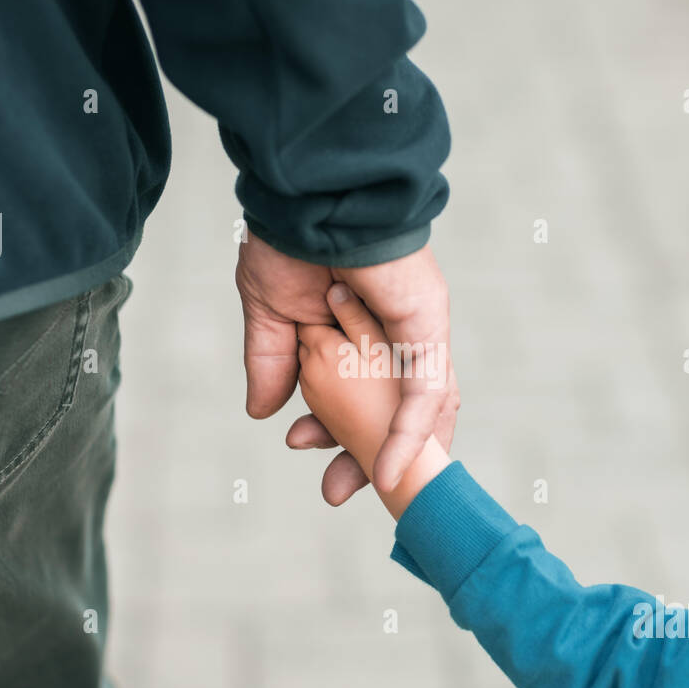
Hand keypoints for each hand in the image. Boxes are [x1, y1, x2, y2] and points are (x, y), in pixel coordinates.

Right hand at [237, 230, 458, 503]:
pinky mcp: (426, 326)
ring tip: (360, 488)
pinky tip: (386, 473)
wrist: (306, 196)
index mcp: (361, 334)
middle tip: (333, 491)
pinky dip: (407, 435)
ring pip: (420, 410)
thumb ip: (273, 363)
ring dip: (390, 455)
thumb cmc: (290, 238)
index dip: (339, 433)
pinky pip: (425, 391)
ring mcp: (416, 333)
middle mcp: (395, 338)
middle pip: (396, 413)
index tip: (304, 450)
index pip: (363, 397)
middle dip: (364, 456)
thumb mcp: (270, 313)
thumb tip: (262, 412)